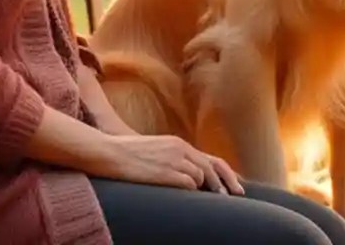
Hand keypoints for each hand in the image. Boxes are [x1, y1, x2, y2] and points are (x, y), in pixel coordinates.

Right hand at [89, 134, 244, 194]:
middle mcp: (180, 149)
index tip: (235, 188)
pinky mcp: (166, 172)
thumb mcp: (156, 150)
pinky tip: (188, 199)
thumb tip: (188, 176)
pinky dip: (191, 192)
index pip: (212, 160)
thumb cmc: (127, 154)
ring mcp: (174, 160)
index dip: (226, 175)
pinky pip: (188, 184)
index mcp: (178, 144)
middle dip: (222, 186)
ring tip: (205, 201)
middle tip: (229, 199)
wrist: (109, 153)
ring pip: (200, 178)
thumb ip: (172, 158)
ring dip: (203, 190)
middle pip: (212, 169)